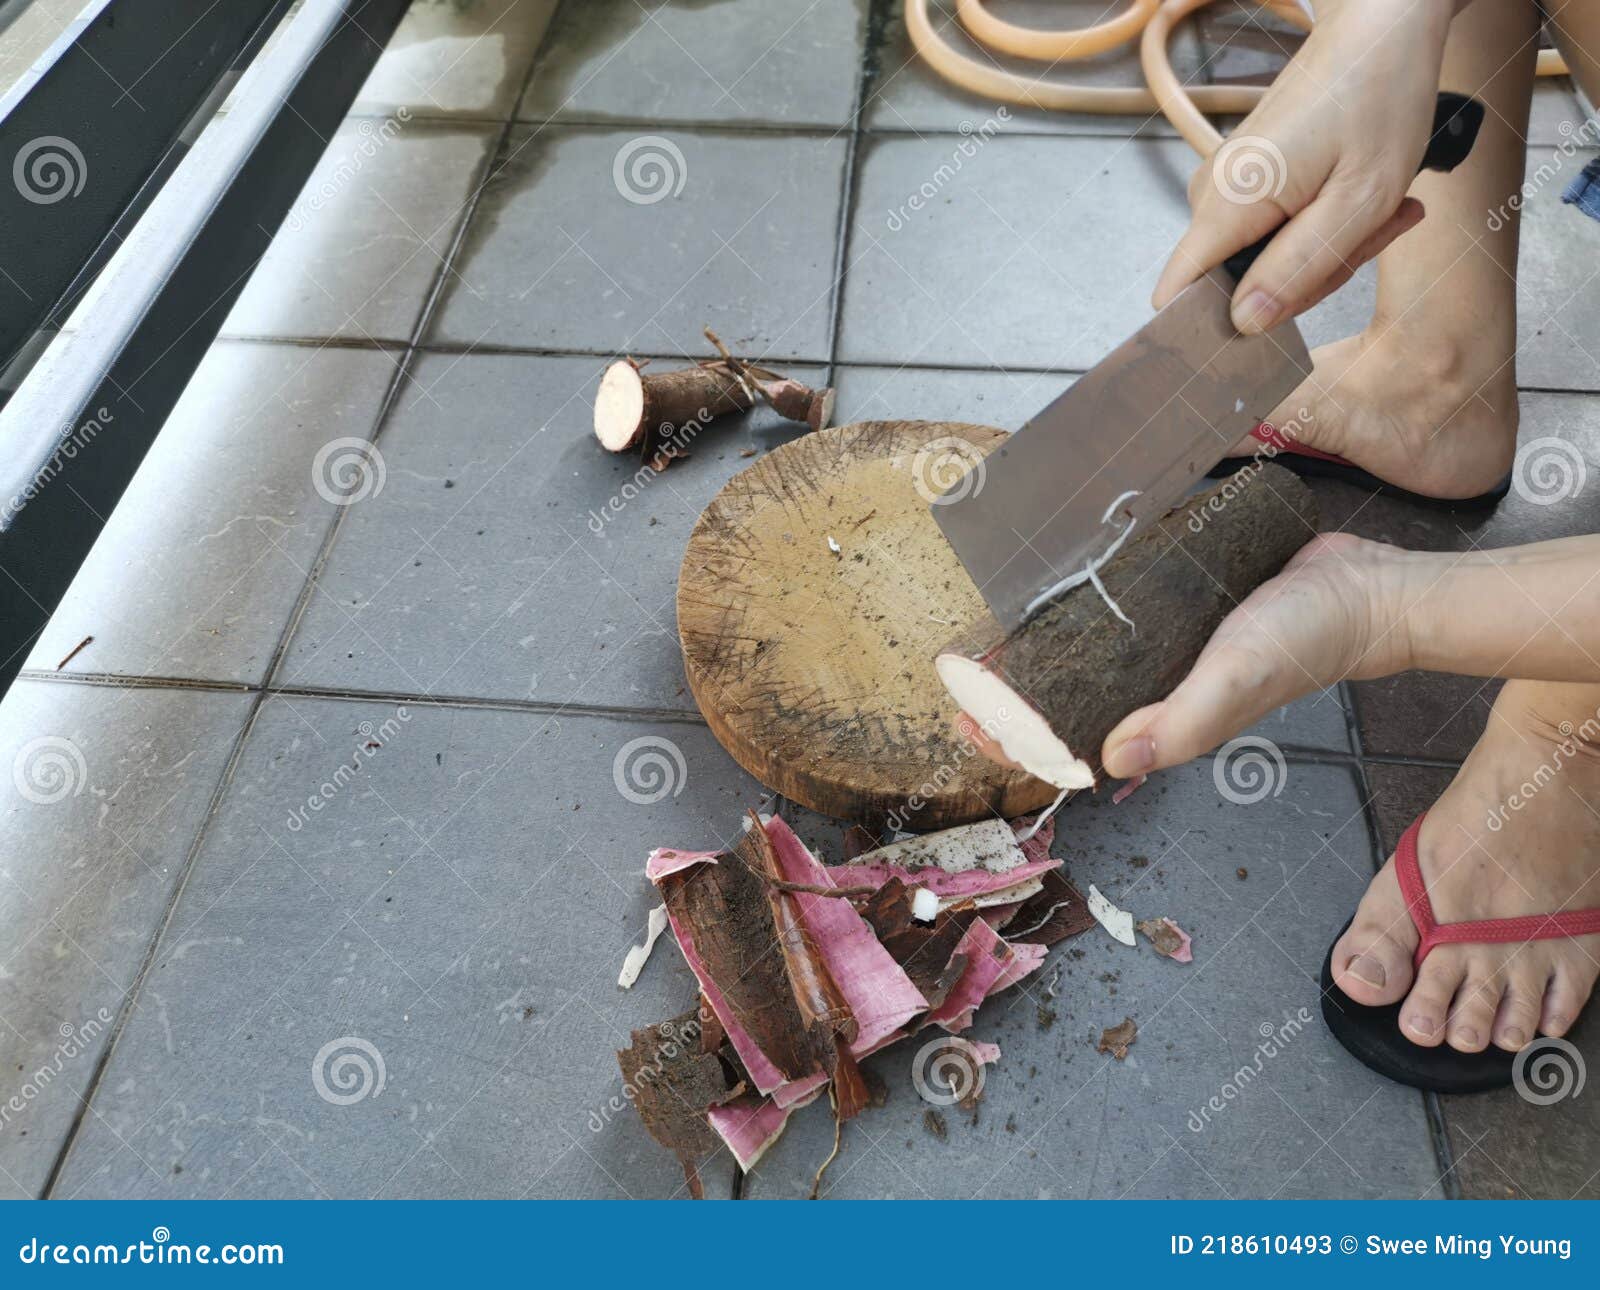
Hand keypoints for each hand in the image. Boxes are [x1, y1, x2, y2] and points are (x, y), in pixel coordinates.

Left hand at [960, 533, 1416, 780]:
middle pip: (1071, 703)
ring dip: (1043, 658)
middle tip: (963, 677)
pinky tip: (1055, 597)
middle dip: (1014, 699)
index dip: (1018, 738)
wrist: (1366, 589)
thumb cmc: (1306, 640)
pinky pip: (1122, 620)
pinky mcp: (1180, 608)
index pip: (1073, 744)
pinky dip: (1085, 616)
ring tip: (995, 640)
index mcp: (1162, 720)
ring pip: (1091, 663)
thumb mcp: (1237, 680)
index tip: (966, 719)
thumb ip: (1182, 722)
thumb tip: (1111, 762)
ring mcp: (1168, 649)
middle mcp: (1157, 689)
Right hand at [1152, 0, 1458, 333]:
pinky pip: (1273, 235)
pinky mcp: (1246, 181)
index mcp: (1226, 204)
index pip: (1177, 298)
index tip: (1274, 330)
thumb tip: (1244, 324)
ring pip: (1262, 264)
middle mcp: (1211, 197)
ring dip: (1326, 252)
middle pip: (1235, 289)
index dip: (1216, 329)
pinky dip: (1322, 228)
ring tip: (1376, 208)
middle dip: (1307, 281)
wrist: (1384, 25)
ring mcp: (1226, 188)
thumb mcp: (1357, 202)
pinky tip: (1359, 198)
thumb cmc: (1379, 95)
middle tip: (1369, 235)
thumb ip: (1297, 270)